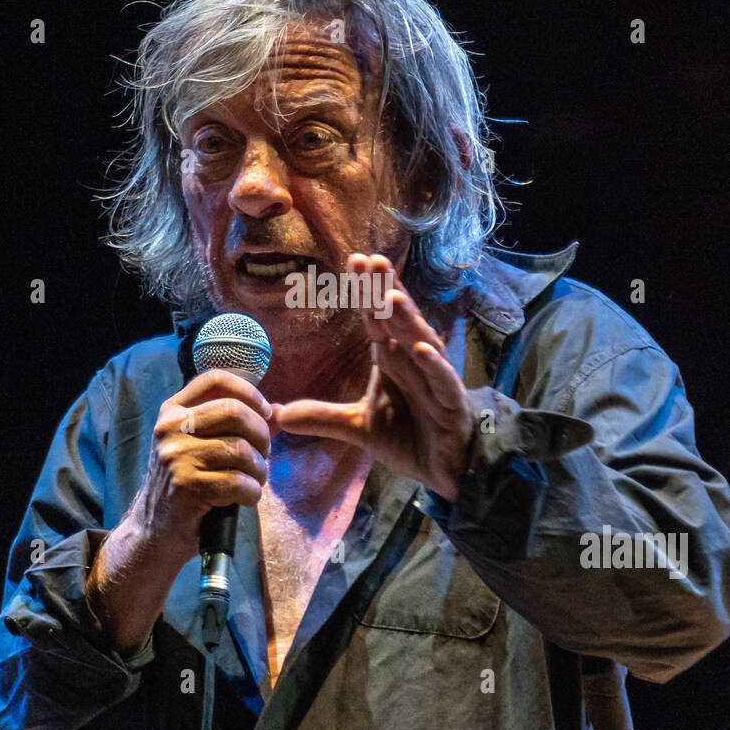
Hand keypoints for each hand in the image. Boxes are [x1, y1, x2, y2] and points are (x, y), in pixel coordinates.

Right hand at [129, 369, 272, 559]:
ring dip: (260, 470)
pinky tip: (246, 499)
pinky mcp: (186, 487)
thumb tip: (278, 411)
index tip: (265, 413)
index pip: (215, 380)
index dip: (249, 392)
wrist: (157, 530)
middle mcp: (170, 428)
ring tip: (255, 481)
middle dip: (261, 435)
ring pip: (241, 449)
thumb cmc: (189, 484)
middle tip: (263, 456)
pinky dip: (252, 493)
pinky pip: (238, 482)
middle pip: (234, 411)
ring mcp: (176, 457)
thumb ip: (238, 426)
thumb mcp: (204, 447)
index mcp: (173, 411)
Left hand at [268, 253, 473, 501]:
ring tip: (392, 297)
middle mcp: (414, 362)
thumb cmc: (409, 437)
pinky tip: (420, 348)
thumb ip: (322, 417)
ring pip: (421, 344)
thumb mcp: (358, 427)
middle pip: (398, 321)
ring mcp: (435, 381)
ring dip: (407, 320)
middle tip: (372, 260)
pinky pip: (443, 382)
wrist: (447, 470)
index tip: (353, 261)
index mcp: (393, 359)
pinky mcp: (452, 405)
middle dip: (385, 291)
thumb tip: (277, 415)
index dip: (366, 293)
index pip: (377, 320)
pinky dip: (433, 366)